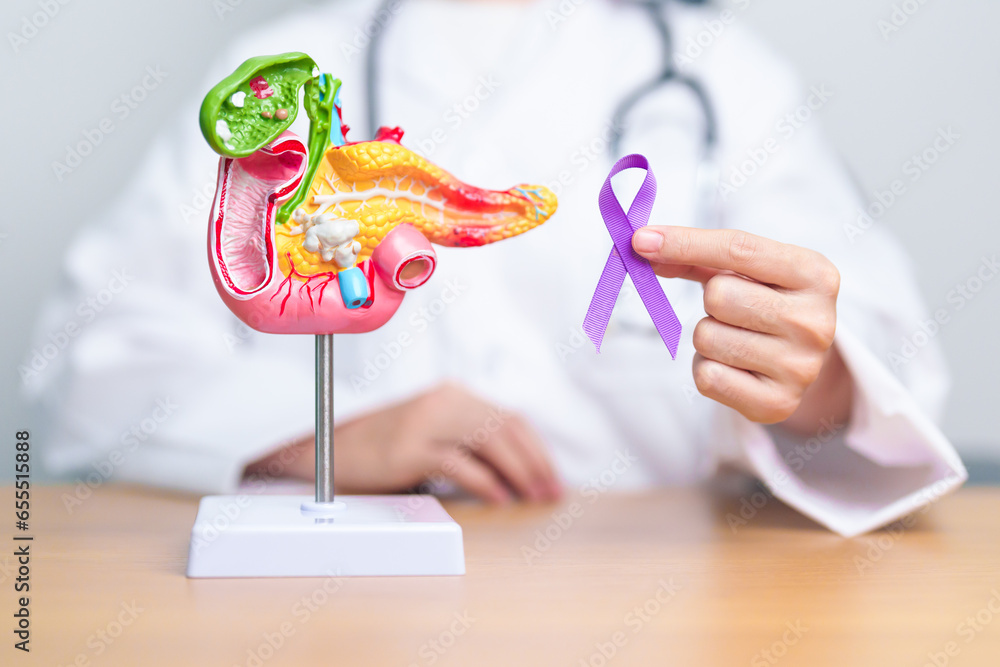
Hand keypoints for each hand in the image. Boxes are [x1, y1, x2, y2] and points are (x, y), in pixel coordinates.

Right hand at [247, 383, 561, 503]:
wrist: (332, 450)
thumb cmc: (385, 447)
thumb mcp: (431, 432)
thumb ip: (466, 437)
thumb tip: (516, 465)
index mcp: (452, 395)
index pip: (509, 417)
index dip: (537, 448)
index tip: (552, 476)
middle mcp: (443, 402)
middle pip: (506, 428)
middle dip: (536, 462)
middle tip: (552, 491)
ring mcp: (426, 423)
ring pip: (490, 441)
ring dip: (519, 472)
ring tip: (532, 496)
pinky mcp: (411, 449)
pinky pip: (461, 464)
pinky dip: (487, 482)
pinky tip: (500, 498)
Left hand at [632, 226, 851, 432]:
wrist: (800, 361)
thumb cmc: (764, 302)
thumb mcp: (744, 270)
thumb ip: (696, 254)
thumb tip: (643, 245)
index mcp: (815, 274)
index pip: (739, 248)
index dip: (685, 242)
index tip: (641, 240)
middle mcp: (816, 321)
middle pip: (718, 295)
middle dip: (711, 301)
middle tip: (734, 311)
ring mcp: (800, 367)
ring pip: (707, 337)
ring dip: (707, 337)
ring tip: (737, 339)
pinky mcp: (778, 404)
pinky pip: (707, 377)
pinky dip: (707, 368)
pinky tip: (734, 367)